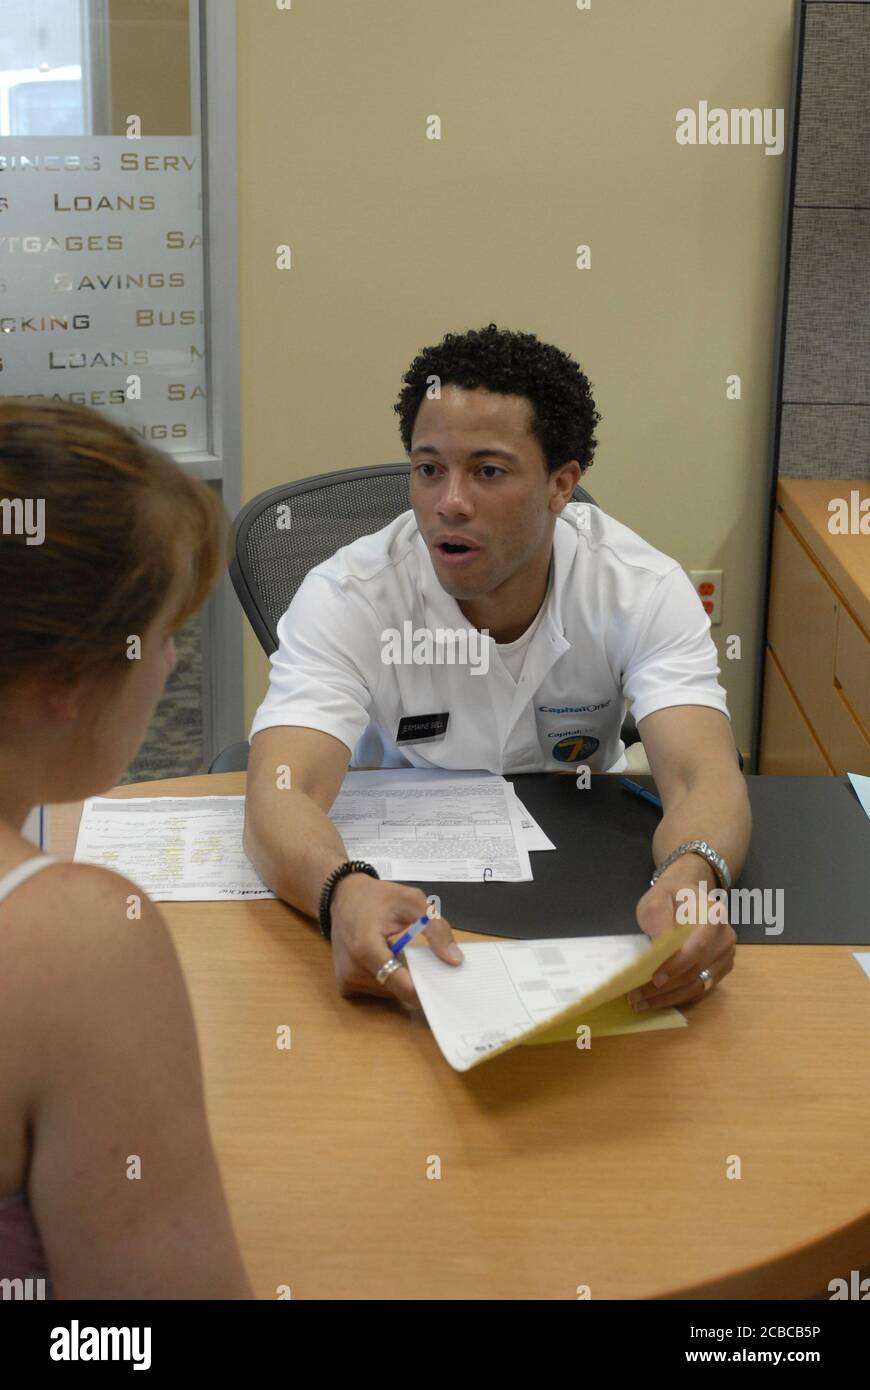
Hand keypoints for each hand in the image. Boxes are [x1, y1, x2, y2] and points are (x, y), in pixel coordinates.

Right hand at [329, 873, 463, 1006]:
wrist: (342, 897)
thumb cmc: (378, 897)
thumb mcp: (412, 901)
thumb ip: (436, 929)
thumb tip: (455, 960)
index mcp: (366, 949)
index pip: (402, 986)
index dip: (426, 990)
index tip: (444, 987)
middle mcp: (353, 971)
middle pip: (398, 991)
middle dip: (415, 979)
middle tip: (424, 958)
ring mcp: (346, 981)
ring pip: (389, 993)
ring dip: (400, 978)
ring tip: (399, 951)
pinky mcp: (344, 985)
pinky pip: (377, 990)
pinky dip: (387, 979)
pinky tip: (386, 958)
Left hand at [629, 860, 735, 1011]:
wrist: (686, 896)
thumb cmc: (670, 896)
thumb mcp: (657, 900)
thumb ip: (659, 920)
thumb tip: (659, 949)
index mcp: (713, 916)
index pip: (698, 946)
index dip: (677, 965)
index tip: (655, 978)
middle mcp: (725, 938)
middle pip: (696, 970)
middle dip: (665, 987)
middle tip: (635, 996)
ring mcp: (725, 956)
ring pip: (697, 985)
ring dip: (668, 998)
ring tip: (640, 1003)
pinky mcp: (719, 970)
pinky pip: (699, 989)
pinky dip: (676, 998)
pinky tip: (655, 1001)